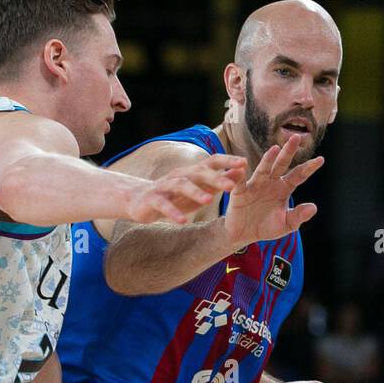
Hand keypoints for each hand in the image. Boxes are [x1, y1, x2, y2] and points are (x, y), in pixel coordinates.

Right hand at [124, 155, 246, 224]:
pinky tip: (182, 221)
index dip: (227, 161)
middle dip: (215, 178)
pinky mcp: (153, 200)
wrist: (138, 201)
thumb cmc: (174, 196)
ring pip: (181, 185)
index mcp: (192, 172)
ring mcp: (165, 186)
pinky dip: (173, 213)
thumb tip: (241, 172)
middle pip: (199, 172)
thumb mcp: (198, 189)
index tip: (245, 163)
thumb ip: (218, 181)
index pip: (212, 162)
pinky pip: (163, 206)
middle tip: (231, 186)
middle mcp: (180, 175)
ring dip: (195, 192)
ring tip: (209, 200)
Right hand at [222, 133, 323, 249]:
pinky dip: (240, 175)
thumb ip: (298, 216)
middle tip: (296, 137)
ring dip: (268, 160)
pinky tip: (242, 166)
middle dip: (288, 152)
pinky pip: (240, 182)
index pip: (299, 175)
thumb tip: (313, 208)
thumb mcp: (285, 225)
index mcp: (284, 188)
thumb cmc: (266, 227)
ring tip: (274, 150)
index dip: (309, 168)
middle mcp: (271, 182)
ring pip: (263, 170)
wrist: (244, 234)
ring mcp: (255, 185)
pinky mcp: (240, 191)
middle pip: (281, 165)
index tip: (321, 160)